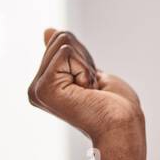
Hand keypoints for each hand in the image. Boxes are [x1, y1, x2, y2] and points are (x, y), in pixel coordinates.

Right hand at [28, 28, 148, 159]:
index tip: (91, 87)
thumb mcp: (89, 71)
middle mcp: (36, 89)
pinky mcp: (43, 88)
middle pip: (59, 38)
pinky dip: (85, 68)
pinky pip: (66, 52)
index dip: (85, 59)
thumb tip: (48, 31)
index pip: (60, 42)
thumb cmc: (116, 107)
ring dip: (86, 65)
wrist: (122, 127)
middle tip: (92, 89)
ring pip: (62, 42)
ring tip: (89, 91)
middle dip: (84, 59)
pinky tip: (87, 91)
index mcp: (45, 85)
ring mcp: (37, 89)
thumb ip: (66, 55)